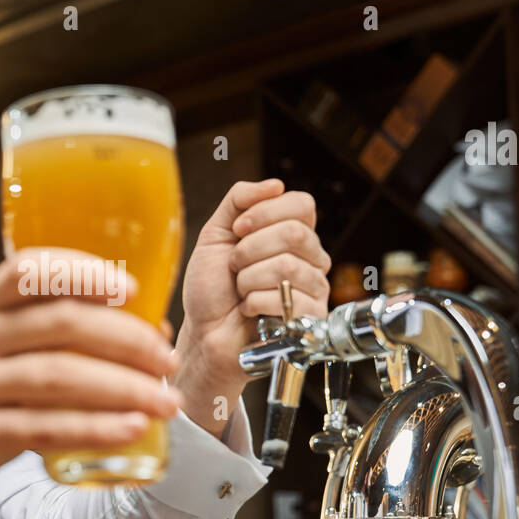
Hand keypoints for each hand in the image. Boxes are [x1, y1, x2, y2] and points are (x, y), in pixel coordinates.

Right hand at [0, 247, 179, 518]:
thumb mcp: (6, 355)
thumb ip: (64, 340)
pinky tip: (131, 430)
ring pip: (56, 375)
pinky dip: (94, 427)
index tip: (134, 288)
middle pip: (59, 322)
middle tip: (168, 361)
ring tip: (166, 402)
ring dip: (121, 387)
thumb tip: (152, 334)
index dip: (84, 272)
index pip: (31, 270)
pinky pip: (42, 426)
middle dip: (125, 338)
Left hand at [172, 178, 330, 437]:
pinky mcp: (311, 318)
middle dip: (250, 249)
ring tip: (239, 291)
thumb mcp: (215, 235)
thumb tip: (276, 184)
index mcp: (292, 236)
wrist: (204, 334)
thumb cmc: (211, 290)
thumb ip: (239, 201)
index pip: (302, 204)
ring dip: (248, 279)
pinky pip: (286, 298)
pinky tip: (247, 311)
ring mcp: (314, 288)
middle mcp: (309, 259)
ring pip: (287, 266)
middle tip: (234, 266)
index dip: (266, 212)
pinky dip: (253, 303)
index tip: (238, 230)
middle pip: (295, 233)